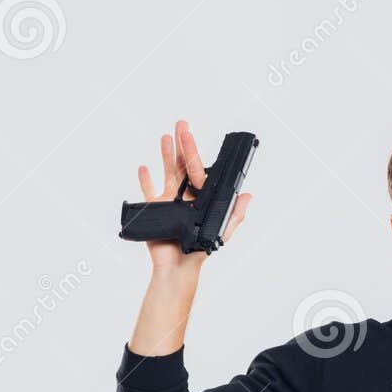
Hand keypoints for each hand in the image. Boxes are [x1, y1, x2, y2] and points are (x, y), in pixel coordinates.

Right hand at [136, 119, 251, 272]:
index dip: (195, 153)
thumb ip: (234, 214)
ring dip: (166, 155)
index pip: (198, 171)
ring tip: (165, 137)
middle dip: (182, 145)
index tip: (191, 136)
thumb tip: (248, 196)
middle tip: (181, 124)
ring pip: (168, 173)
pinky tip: (144, 167)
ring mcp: (170, 202)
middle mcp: (186, 197)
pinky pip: (148, 191)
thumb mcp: (221, 232)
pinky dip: (145, 180)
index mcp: (201, 199)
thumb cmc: (199, 252)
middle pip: (183, 166)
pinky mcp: (155, 209)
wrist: (176, 267)